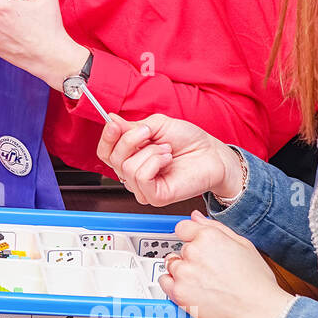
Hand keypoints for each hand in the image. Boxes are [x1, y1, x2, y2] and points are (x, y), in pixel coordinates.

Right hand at [96, 114, 241, 205]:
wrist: (212, 154)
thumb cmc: (190, 141)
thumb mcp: (157, 125)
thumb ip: (132, 126)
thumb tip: (111, 121)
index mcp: (131, 156)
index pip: (105, 152)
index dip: (106, 137)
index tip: (114, 124)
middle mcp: (134, 173)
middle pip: (112, 159)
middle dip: (130, 140)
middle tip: (150, 132)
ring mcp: (143, 187)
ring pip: (127, 167)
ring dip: (150, 152)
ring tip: (166, 150)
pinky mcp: (154, 196)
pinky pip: (141, 177)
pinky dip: (154, 163)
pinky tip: (167, 160)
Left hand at [160, 211, 293, 317]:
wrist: (260, 312)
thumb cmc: (257, 282)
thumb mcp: (244, 245)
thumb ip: (215, 227)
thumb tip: (196, 217)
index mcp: (209, 237)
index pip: (182, 227)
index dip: (190, 237)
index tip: (194, 245)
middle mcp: (194, 251)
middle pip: (179, 249)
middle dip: (190, 258)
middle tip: (208, 271)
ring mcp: (184, 272)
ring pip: (171, 265)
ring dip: (182, 271)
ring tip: (203, 282)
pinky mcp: (179, 292)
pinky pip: (164, 282)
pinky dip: (173, 285)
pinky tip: (191, 290)